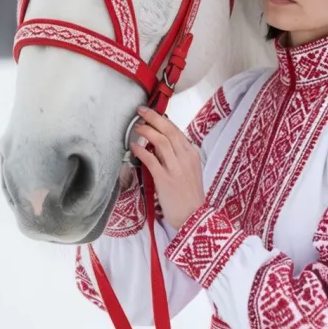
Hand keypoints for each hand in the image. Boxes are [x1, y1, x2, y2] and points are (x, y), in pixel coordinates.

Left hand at [130, 106, 205, 230]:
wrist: (194, 217)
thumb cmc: (189, 195)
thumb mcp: (189, 170)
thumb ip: (177, 156)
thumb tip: (159, 143)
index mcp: (192, 154)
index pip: (176, 131)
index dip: (162, 120)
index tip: (151, 113)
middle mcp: (186, 158)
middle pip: (168, 131)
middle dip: (153, 118)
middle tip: (140, 110)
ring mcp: (176, 168)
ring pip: (160, 141)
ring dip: (146, 131)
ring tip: (136, 127)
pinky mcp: (165, 179)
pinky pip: (151, 160)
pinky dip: (141, 150)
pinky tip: (133, 146)